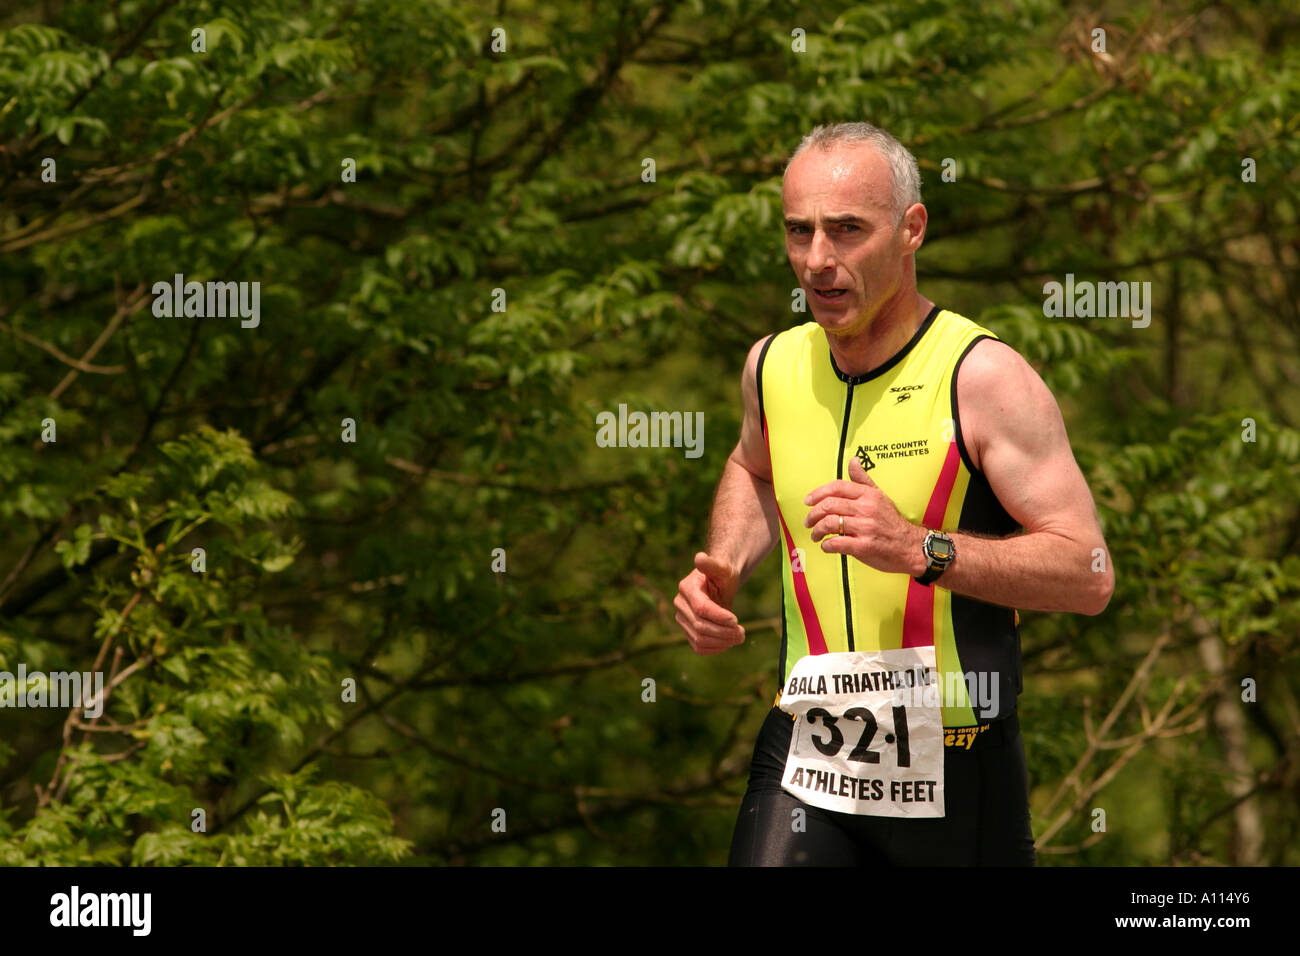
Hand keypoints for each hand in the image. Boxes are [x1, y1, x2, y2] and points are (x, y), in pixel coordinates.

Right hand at [674, 552, 744, 653]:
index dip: (719, 616)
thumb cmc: (722, 574)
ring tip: (739, 637)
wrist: (719, 584)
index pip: (701, 608)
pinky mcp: (687, 631)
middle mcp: (680, 604)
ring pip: (699, 639)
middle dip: (723, 632)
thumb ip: (712, 564)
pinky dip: (714, 648)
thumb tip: (699, 558)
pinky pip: (698, 647)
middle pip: (700, 626)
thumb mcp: (722, 568)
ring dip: (721, 642)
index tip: (736, 620)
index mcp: (687, 588)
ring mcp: (682, 618)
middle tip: (742, 632)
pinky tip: (728, 643)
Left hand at [803, 457, 925, 574]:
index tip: (807, 501)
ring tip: (815, 536)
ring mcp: (865, 528)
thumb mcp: (879, 496)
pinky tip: (827, 546)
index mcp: (868, 495)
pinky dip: (827, 545)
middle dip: (812, 514)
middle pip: (829, 505)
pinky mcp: (864, 546)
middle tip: (808, 522)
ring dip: (817, 531)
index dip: (818, 493)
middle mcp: (866, 509)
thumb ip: (862, 480)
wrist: (910, 546)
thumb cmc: (892, 522)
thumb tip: (853, 461)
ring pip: (829, 523)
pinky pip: (837, 543)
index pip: (837, 487)